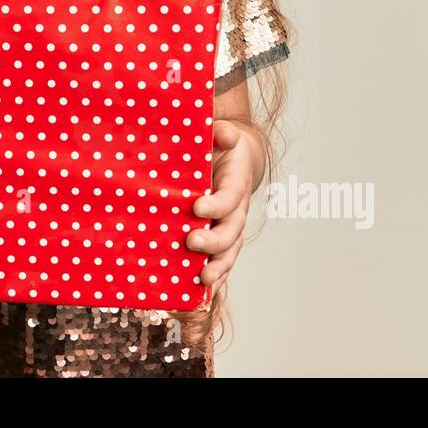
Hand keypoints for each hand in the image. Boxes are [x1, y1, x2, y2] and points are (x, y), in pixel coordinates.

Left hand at [187, 119, 257, 290]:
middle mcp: (236, 211)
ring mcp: (230, 229)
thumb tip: (224, 135)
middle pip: (231, 231)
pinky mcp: (221, 242)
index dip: (216, 204)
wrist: (232, 162)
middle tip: (191, 242)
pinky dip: (214, 279)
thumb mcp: (220, 136)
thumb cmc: (218, 148)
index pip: (229, 196)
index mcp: (234, 184)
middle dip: (213, 241)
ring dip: (217, 268)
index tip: (196, 207)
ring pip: (229, 253)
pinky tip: (200, 293)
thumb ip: (221, 133)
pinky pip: (220, 263)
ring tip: (202, 279)